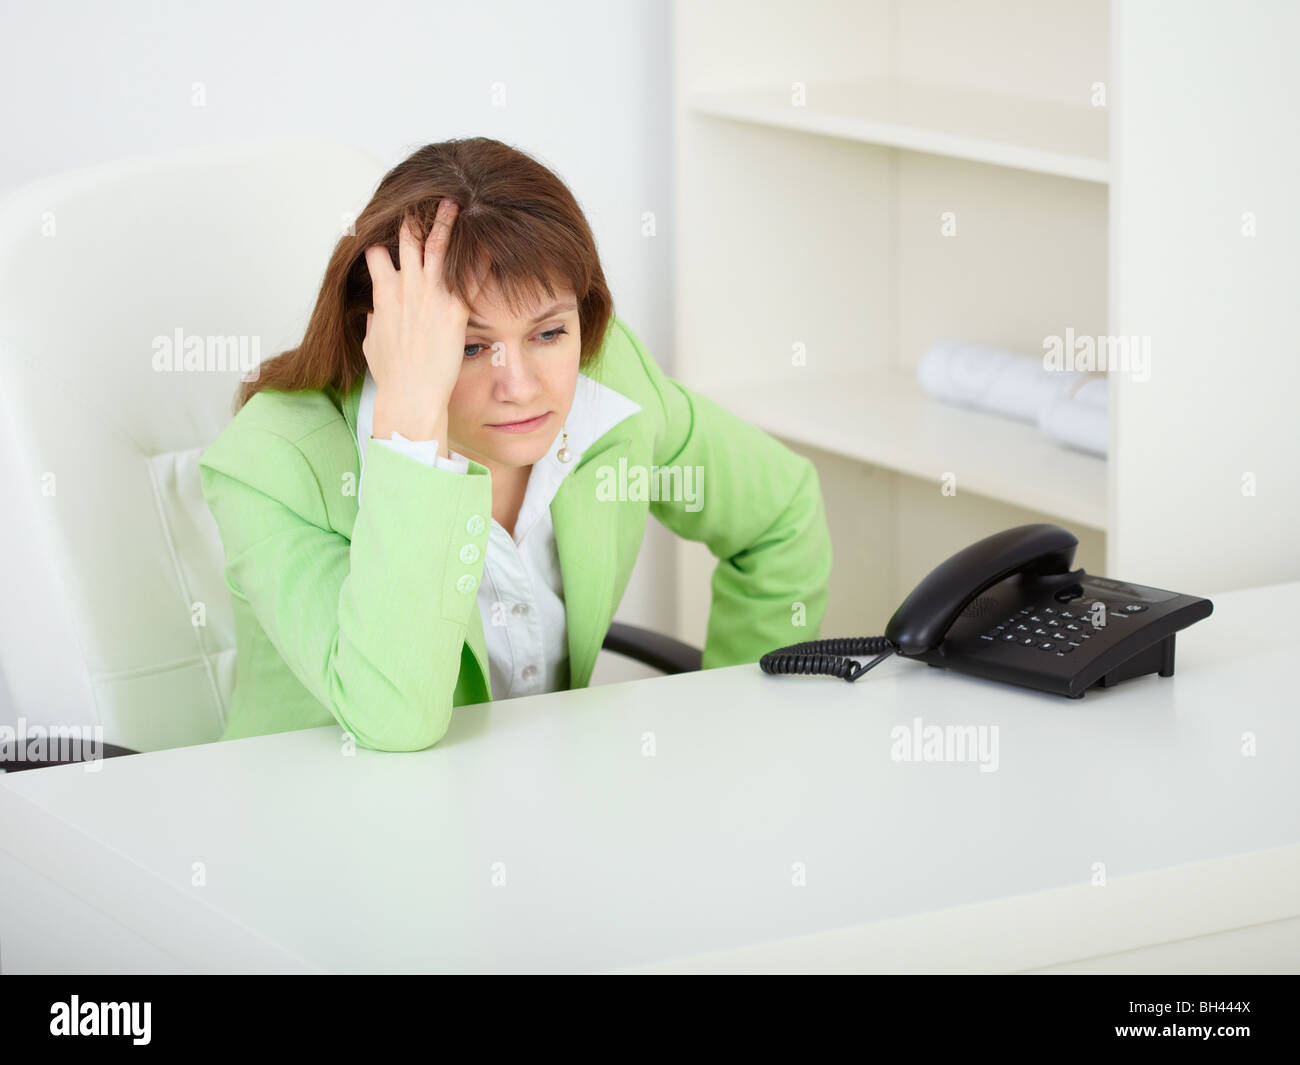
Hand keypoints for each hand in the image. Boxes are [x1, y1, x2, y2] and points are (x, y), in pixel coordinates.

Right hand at [363, 199, 478, 448]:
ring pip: (438, 246)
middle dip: (416, 217)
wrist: (410, 394)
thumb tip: (370, 317)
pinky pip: (471, 274)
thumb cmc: (392, 376)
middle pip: (409, 240)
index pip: (378, 254)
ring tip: (454, 202)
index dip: (384, 239)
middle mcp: (406, 287)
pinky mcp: (455, 308)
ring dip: (445, 223)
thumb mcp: (373, 345)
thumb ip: (372, 324)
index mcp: (384, 293)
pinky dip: (479, 256)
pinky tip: (490, 240)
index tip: (389, 227)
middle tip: (426, 198)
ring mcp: (431, 295)